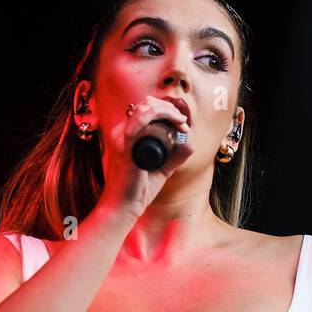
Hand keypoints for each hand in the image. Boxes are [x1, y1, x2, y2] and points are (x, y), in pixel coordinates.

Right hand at [96, 94, 194, 217]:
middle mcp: (121, 132)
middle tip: (183, 122)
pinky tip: (175, 124)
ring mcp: (121, 137)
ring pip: (145, 107)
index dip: (165, 109)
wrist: (122, 207)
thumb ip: (174, 156)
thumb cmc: (137, 190)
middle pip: (145, 103)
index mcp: (125, 134)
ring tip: (181, 122)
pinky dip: (161, 116)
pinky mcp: (124, 146)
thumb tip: (190, 143)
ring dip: (168, 110)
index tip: (181, 123)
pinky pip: (140, 121)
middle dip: (169, 107)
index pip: (144, 108)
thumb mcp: (161, 169)